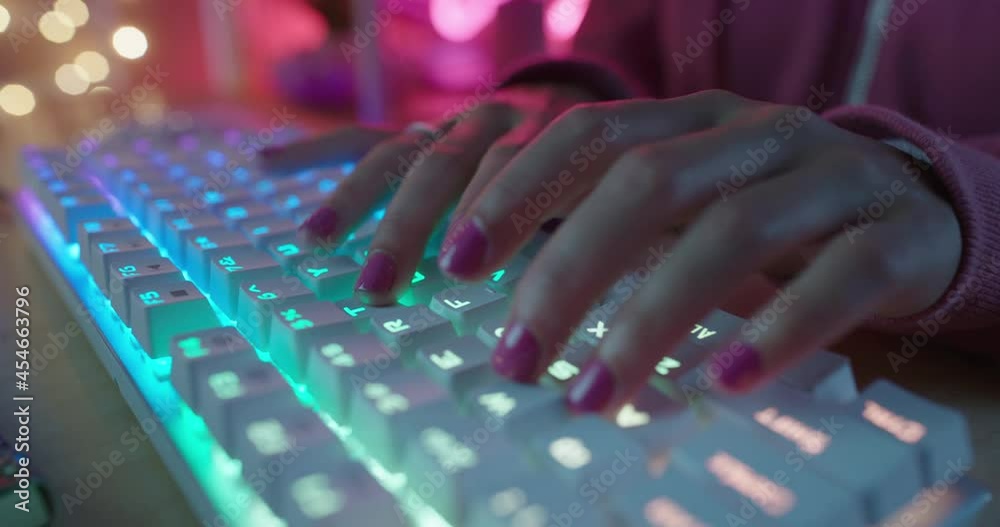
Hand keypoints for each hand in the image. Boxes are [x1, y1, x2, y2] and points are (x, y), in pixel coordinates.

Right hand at [259, 82, 597, 303]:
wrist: (612, 123)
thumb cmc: (622, 189)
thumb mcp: (633, 212)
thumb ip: (621, 239)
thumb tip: (609, 290)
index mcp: (563, 140)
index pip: (522, 170)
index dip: (497, 216)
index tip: (467, 273)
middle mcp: (503, 125)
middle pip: (450, 164)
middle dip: (411, 224)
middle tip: (380, 284)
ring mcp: (460, 126)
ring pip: (404, 156)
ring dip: (358, 201)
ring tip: (315, 241)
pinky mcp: (430, 133)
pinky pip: (369, 137)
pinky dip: (318, 153)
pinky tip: (264, 165)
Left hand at [436, 90, 960, 412]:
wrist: (915, 212)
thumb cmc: (774, 217)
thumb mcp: (689, 206)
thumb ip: (615, 228)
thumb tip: (512, 297)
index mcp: (690, 120)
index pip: (588, 137)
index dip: (515, 191)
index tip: (454, 262)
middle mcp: (752, 133)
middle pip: (644, 184)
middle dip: (566, 271)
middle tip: (516, 356)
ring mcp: (826, 176)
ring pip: (728, 234)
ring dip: (649, 321)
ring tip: (595, 395)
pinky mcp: (894, 234)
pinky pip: (835, 281)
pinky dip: (775, 332)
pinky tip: (724, 381)